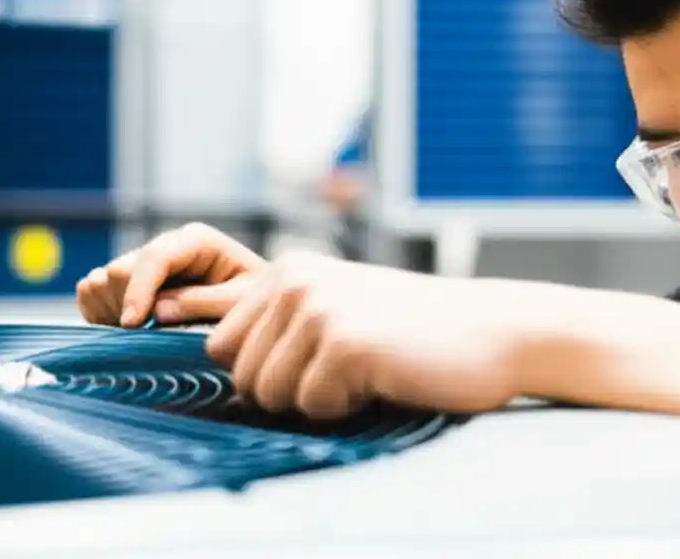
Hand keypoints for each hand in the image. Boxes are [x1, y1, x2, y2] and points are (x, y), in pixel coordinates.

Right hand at [76, 222, 263, 326]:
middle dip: (127, 305)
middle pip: (120, 270)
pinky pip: (92, 292)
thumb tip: (157, 310)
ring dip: (113, 312)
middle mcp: (165, 247)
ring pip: (101, 282)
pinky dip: (101, 314)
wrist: (257, 310)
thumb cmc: (257, 304)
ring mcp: (145, 264)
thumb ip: (203, 303)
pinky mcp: (130, 283)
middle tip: (147, 337)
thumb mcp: (243, 302)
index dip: (139, 290)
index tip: (132, 324)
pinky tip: (132, 332)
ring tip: (144, 336)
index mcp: (195, 241)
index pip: (154, 257)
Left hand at [160, 250, 527, 418]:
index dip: (265, 370)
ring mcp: (317, 310)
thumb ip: (274, 321)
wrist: (490, 330)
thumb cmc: (411, 330)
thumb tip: (189, 330)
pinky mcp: (344, 344)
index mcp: (284, 271)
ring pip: (268, 394)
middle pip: (237, 373)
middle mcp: (293, 282)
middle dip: (285, 388)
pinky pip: (311, 406)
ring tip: (366, 369)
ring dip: (317, 399)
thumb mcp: (334, 306)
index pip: (221, 346)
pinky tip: (383, 376)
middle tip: (345, 368)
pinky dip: (346, 407)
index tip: (317, 360)